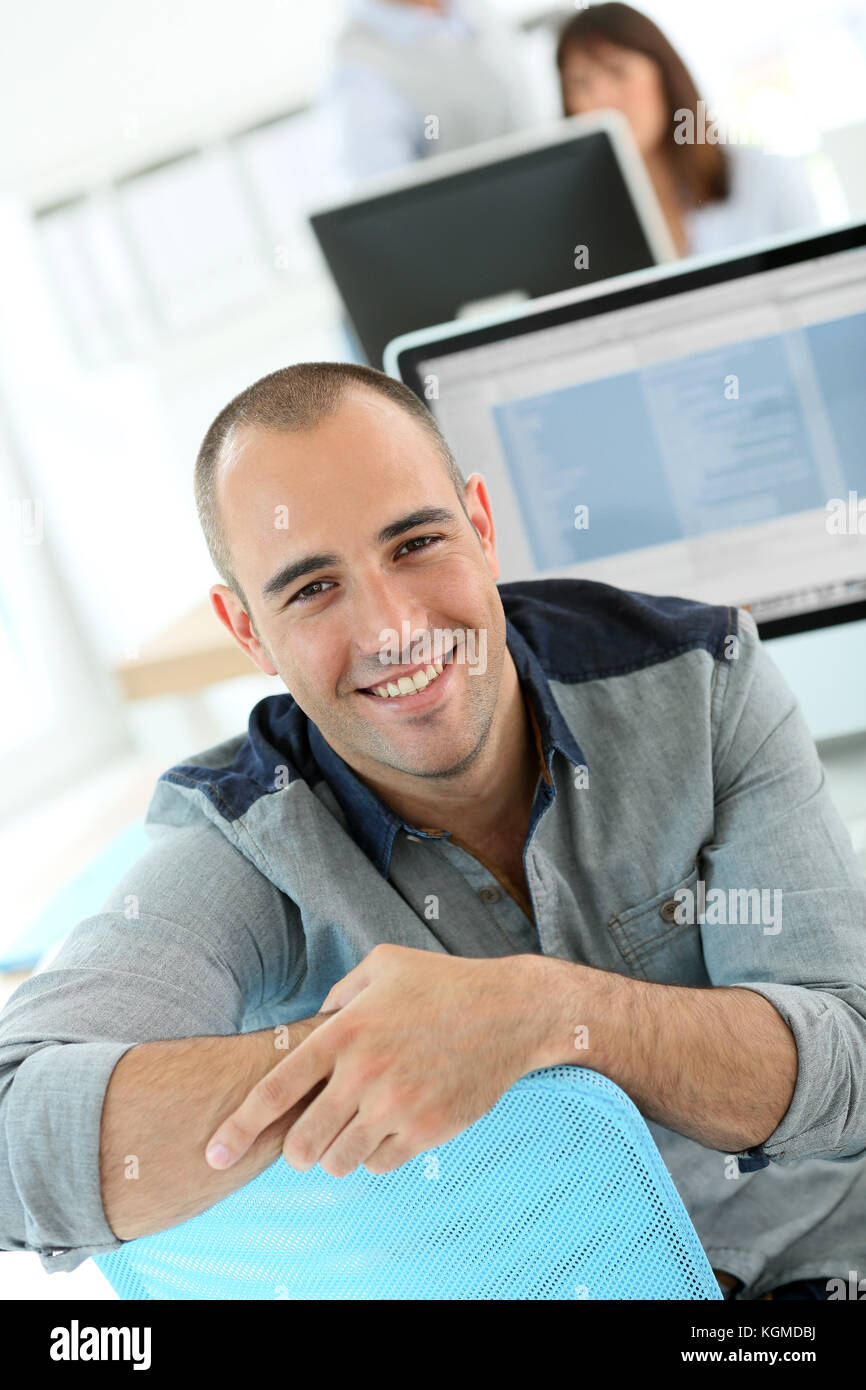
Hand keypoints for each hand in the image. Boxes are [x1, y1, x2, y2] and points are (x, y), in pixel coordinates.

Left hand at [204, 944, 548, 1177]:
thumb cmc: (444, 984)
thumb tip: (313, 1023)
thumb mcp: (383, 965)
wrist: (511, 1011)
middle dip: (295, 1151)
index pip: (276, 1089)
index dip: (239, 1127)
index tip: (214, 1152)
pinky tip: (391, 1128)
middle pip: (302, 1144)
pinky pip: (380, 1166)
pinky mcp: (427, 1131)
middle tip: (305, 1143)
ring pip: (339, 1162)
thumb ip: (339, 994)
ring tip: (353, 1130)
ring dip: (337, 1154)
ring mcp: (397, 1106)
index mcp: (346, 1030)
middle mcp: (366, 1072)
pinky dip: (376, 1156)